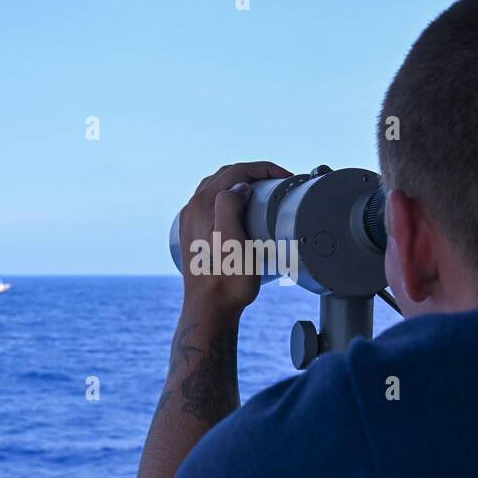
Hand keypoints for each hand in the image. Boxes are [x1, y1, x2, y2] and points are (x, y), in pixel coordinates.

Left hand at [177, 160, 291, 319]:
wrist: (210, 309)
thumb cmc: (227, 281)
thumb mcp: (235, 241)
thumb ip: (230, 206)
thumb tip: (239, 186)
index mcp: (202, 205)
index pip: (236, 171)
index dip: (264, 168)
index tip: (286, 176)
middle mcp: (192, 209)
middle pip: (226, 175)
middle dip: (254, 172)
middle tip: (279, 182)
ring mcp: (191, 221)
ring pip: (217, 188)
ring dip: (241, 183)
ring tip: (265, 192)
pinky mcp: (194, 234)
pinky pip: (212, 204)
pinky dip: (230, 197)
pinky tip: (242, 208)